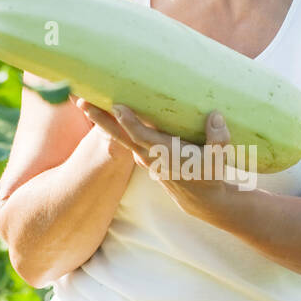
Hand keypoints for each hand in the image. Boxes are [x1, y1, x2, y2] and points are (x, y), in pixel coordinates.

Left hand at [72, 97, 234, 214]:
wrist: (200, 198)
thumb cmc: (210, 174)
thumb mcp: (219, 158)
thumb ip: (218, 138)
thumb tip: (215, 116)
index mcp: (165, 154)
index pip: (142, 138)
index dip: (130, 123)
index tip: (118, 107)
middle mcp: (149, 155)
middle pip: (119, 135)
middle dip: (100, 119)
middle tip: (81, 102)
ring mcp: (142, 156)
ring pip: (117, 135)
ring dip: (100, 120)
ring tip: (83, 101)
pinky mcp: (142, 155)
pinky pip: (123, 137)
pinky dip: (111, 125)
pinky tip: (101, 110)